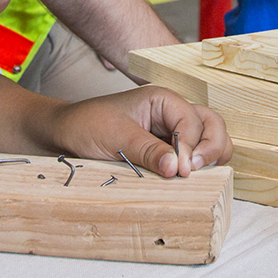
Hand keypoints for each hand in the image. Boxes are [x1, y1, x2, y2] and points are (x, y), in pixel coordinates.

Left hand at [47, 86, 231, 177]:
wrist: (64, 134)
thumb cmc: (86, 125)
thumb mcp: (115, 136)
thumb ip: (148, 150)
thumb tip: (177, 168)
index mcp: (162, 99)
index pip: (193, 121)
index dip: (192, 147)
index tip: (182, 170)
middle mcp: (172, 112)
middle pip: (213, 125)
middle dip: (212, 147)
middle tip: (194, 171)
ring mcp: (172, 131)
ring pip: (211, 139)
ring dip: (211, 157)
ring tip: (194, 175)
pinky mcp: (168, 149)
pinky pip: (196, 155)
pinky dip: (200, 166)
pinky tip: (185, 178)